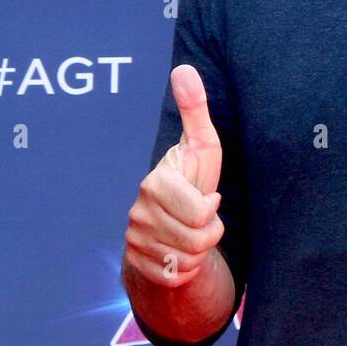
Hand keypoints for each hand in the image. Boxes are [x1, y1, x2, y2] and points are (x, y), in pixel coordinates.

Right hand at [123, 64, 225, 288]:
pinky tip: (180, 252)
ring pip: (189, 259)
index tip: (205, 198)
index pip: (200, 211)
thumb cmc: (193, 179)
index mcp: (154, 183)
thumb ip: (194, 109)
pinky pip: (177, 276)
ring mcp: (135, 241)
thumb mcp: (202, 145)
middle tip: (201, 218)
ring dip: (200, 249)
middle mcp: (138, 213)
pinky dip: (187, 269)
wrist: (173, 223)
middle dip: (210, 231)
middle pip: (198, 239)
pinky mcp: (138, 266)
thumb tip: (184, 68)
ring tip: (191, 232)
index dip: (211, 208)